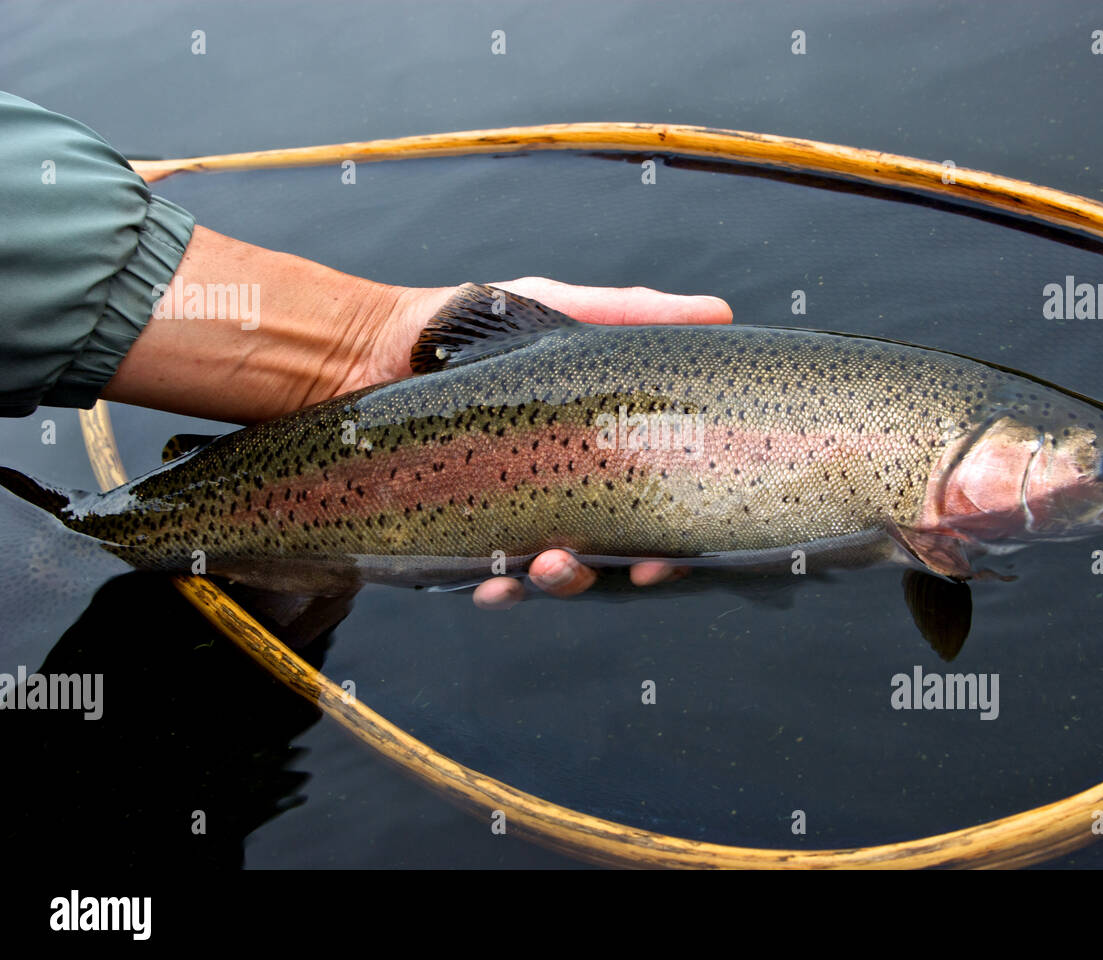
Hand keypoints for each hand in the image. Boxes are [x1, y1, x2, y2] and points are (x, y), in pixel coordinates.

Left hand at [100, 227, 729, 604]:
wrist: (373, 345)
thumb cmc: (471, 326)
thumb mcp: (558, 310)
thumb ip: (632, 314)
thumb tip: (718, 312)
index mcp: (590, 452)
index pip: (647, 509)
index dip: (672, 539)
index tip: (681, 550)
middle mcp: (556, 494)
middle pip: (610, 553)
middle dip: (630, 571)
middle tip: (640, 569)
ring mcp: (506, 521)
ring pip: (552, 575)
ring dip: (565, 582)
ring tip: (556, 565)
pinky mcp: (453, 537)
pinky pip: (482, 578)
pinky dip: (497, 589)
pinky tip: (497, 585)